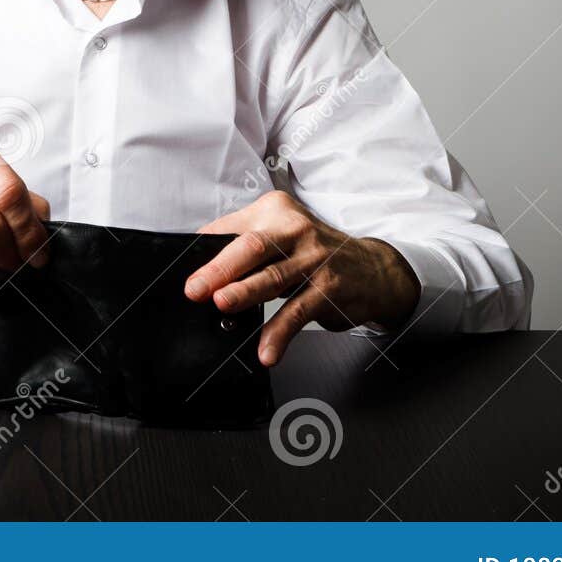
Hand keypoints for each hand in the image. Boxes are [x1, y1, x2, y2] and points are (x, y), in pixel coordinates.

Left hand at [183, 191, 419, 365]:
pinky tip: (266, 350)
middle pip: (252, 246)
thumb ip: (244, 244)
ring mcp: (315, 258)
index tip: (187, 273)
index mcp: (275, 211)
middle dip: (221, 268)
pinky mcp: (330, 287)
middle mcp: (296, 229)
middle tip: (196, 289)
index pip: (233, 229)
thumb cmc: (315, 253)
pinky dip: (281, 333)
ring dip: (246, 293)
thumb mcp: (281, 236)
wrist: (374, 269)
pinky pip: (299, 311)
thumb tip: (201, 268)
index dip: (207, 251)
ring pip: (274, 276)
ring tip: (223, 306)